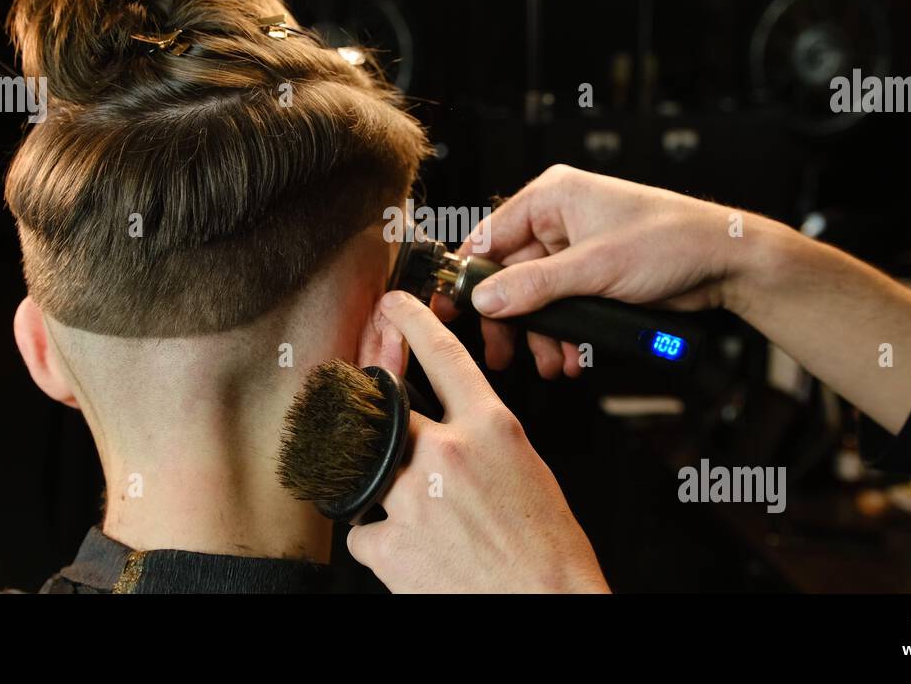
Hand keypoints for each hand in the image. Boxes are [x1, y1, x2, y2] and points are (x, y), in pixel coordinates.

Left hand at [348, 290, 609, 592]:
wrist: (548, 605)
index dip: (413, 320)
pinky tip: (411, 553)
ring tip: (418, 515)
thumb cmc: (549, 550)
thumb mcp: (527, 470)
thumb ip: (485, 440)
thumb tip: (453, 434)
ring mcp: (413, 497)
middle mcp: (448, 454)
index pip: (444, 356)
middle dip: (380, 418)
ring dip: (382, 490)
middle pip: (388, 408)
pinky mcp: (390, 544)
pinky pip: (362, 532)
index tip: (393, 305)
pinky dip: (380, 542)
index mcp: (492, 429)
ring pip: (368, 471)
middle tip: (384, 434)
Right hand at [446, 164, 779, 377]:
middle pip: (510, 273)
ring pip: (537, 297)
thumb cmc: (671, 241)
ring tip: (549, 363)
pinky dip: (565, 333)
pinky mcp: (595, 274)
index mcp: (552, 196)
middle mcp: (560, 218)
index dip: (467, 275)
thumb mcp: (594, 268)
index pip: (489, 235)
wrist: (726, 261)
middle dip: (511, 318)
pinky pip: (563, 306)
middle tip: (501, 354)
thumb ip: (535, 286)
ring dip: (541, 334)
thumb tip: (486, 299)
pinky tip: (573, 356)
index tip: (448, 309)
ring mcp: (577, 248)